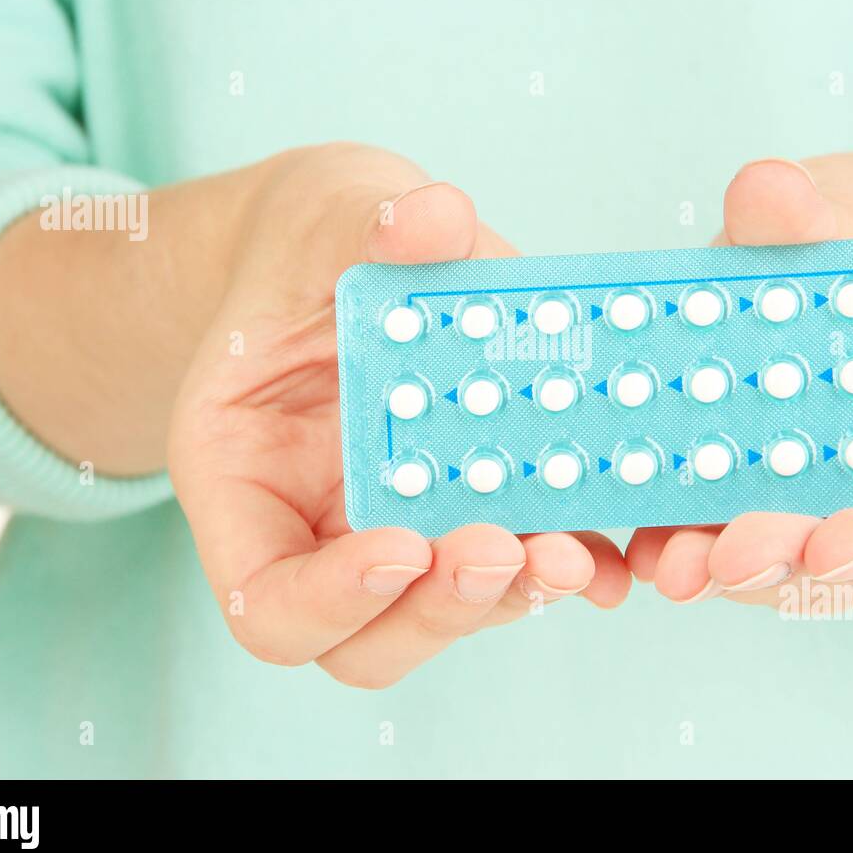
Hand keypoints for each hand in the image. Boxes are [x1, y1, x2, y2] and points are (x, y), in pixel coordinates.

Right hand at [168, 144, 629, 687]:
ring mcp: (394, 527)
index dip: (332, 600)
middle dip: (439, 610)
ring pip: (447, 613)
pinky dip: (562, 563)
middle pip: (365, 640)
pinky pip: (512, 562)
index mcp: (242, 478)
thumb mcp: (329, 212)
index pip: (269, 601)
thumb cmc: (314, 237)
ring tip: (573, 552)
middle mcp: (316, 527)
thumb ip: (369, 222)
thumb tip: (436, 219)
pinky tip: (610, 550)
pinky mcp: (466, 505)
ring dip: (511, 595)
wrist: (350, 242)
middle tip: (504, 549)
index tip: (404, 545)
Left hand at [626, 155, 852, 606]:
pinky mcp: (778, 511)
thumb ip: (820, 219)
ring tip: (669, 562)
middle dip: (790, 562)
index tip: (829, 543)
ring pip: (793, 565)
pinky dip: (691, 536)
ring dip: (727, 567)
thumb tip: (765, 189)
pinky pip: (738, 534)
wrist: (844, 268)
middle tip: (723, 558)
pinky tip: (641, 539)